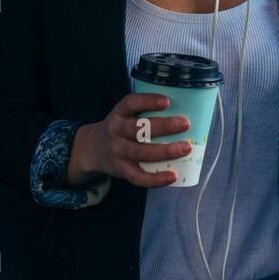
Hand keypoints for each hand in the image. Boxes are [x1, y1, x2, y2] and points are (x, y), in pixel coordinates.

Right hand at [66, 92, 192, 188]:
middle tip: (186, 124)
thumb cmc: (120, 129)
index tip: (167, 101)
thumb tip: (186, 109)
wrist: (92, 149)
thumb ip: (145, 113)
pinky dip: (156, 179)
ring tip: (185, 148)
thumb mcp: (125, 115)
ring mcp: (118, 151)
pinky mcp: (121, 170)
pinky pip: (138, 177)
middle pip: (138, 128)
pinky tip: (173, 176)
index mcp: (119, 113)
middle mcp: (116, 130)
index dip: (148, 101)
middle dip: (164, 126)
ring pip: (140, 152)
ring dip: (164, 151)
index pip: (130, 103)